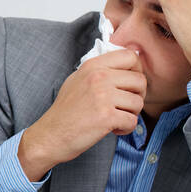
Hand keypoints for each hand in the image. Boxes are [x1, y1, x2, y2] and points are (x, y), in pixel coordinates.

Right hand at [17, 49, 146, 179]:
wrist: (50, 135)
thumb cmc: (64, 111)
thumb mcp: (77, 80)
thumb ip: (100, 70)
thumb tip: (126, 66)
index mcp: (92, 66)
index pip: (130, 56)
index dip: (137, 70)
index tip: (130, 83)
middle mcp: (99, 77)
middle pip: (140, 80)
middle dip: (137, 96)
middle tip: (124, 106)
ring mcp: (103, 96)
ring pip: (138, 102)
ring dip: (131, 114)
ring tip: (115, 118)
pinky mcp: (107, 116)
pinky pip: (132, 121)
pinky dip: (125, 128)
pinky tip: (112, 128)